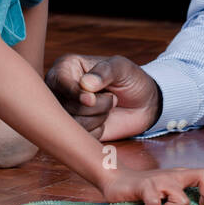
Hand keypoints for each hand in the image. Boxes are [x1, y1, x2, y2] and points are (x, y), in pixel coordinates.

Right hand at [45, 54, 162, 140]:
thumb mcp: (122, 68)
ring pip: (72, 123)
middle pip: (66, 106)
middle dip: (96, 106)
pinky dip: (96, 131)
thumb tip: (86, 84)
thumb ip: (104, 72)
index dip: (75, 93)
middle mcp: (60, 88)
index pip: (60, 82)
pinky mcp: (73, 128)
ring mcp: (65, 109)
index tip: (91, 99)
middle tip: (112, 97)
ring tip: (108, 107)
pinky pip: (78, 137)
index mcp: (66, 67)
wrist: (143, 104)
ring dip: (98, 118)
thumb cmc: (130, 79)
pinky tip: (103, 120)